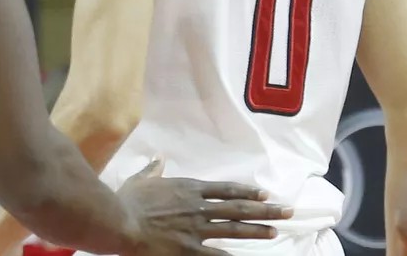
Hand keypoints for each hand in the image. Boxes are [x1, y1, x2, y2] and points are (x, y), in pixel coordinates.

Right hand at [115, 162, 287, 254]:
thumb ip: (153, 171)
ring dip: (257, 230)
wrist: (120, 221)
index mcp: (189, 189)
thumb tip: (158, 159)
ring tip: (275, 231)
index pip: (226, 190)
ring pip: (234, 229)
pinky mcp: (190, 250)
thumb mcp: (141, 181)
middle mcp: (199, 207)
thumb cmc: (127, 202)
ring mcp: (197, 229)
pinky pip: (217, 255)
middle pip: (238, 208)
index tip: (264, 194)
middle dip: (265, 209)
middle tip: (286, 211)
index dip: (247, 192)